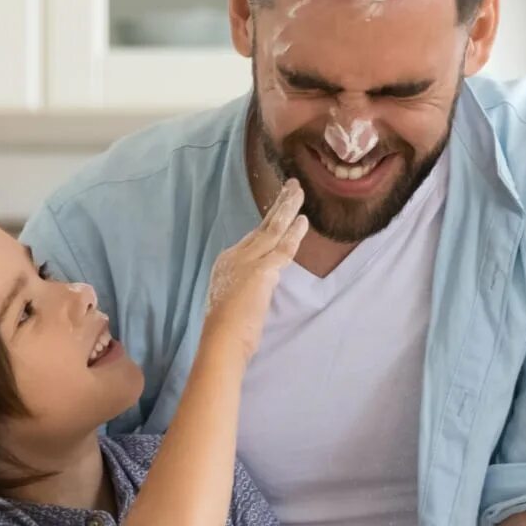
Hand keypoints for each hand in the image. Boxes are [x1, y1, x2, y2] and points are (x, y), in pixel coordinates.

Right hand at [203, 178, 306, 357]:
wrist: (221, 339)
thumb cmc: (228, 329)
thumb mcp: (235, 300)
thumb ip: (248, 286)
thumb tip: (262, 284)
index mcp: (228, 262)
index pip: (254, 238)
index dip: (270, 222)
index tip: (281, 209)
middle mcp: (235, 256)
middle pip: (262, 226)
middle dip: (279, 205)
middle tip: (292, 186)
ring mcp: (248, 261)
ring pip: (272, 228)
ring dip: (287, 208)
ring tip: (298, 192)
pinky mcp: (262, 270)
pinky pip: (282, 247)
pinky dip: (294, 233)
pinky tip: (303, 221)